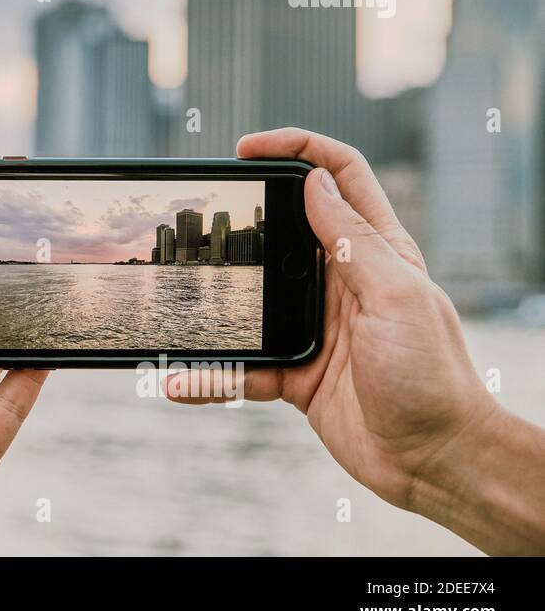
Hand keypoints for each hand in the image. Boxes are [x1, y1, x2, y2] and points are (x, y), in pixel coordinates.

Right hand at [165, 127, 544, 554]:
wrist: (435, 462)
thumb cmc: (432, 376)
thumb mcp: (396, 297)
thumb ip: (353, 241)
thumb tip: (314, 182)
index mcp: (375, 251)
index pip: (336, 176)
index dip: (296, 147)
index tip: (245, 148)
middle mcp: (341, 281)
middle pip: (280, 229)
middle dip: (238, 219)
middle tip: (196, 218)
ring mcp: (313, 325)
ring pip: (250, 296)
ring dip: (213, 301)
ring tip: (176, 298)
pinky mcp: (294, 371)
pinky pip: (241, 365)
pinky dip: (211, 373)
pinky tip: (182, 379)